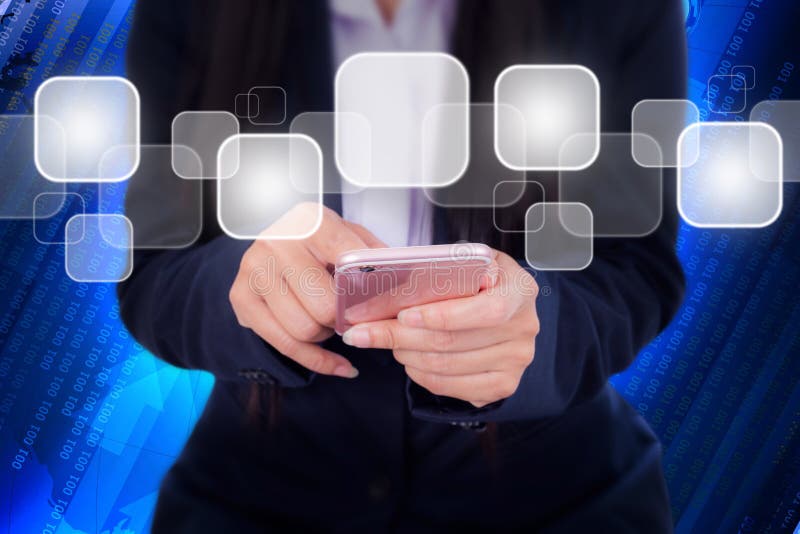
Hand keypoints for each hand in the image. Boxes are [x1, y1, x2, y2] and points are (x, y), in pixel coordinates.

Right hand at [229, 203, 383, 378]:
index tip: (376, 304)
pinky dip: (317, 361)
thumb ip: (375, 256)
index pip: (350, 263)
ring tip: (328, 321)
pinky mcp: (240, 297)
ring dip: (325, 335)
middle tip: (349, 315)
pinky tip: (338, 364)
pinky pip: (284, 345)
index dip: (368, 291)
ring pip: (304, 329)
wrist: (273, 242)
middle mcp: (277, 242)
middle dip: (343, 319)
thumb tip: (407, 283)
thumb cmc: (320, 244)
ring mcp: (254, 269)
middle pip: (324, 306)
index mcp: (311, 221)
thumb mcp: (350, 237)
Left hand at [341, 251, 539, 406]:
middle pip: (453, 341)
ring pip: (447, 366)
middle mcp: (524, 327)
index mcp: (519, 289)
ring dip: (406, 355)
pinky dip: (422, 376)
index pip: (486, 310)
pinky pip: (453, 387)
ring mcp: (517, 360)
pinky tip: (409, 361)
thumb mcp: (469, 262)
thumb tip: (388, 286)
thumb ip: (443, 269)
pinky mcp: (504, 385)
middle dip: (401, 337)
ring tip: (386, 341)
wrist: (506, 305)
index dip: (441, 316)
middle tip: (365, 332)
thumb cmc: (480, 279)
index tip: (403, 315)